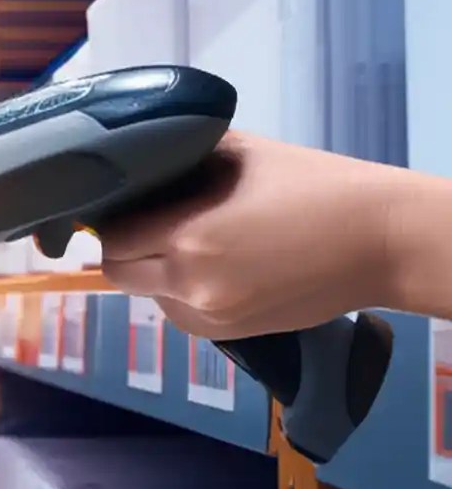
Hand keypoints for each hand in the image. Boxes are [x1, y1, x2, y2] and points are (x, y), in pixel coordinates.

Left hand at [99, 132, 398, 339]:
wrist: (378, 240)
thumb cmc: (311, 185)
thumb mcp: (237, 154)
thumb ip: (180, 161)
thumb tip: (134, 161)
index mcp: (188, 237)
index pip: (113, 239)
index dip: (110, 220)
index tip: (120, 203)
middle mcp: (190, 284)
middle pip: (118, 273)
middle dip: (124, 248)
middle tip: (144, 222)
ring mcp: (210, 315)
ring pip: (147, 297)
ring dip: (151, 273)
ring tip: (184, 243)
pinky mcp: (230, 334)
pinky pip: (179, 315)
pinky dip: (180, 294)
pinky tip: (210, 267)